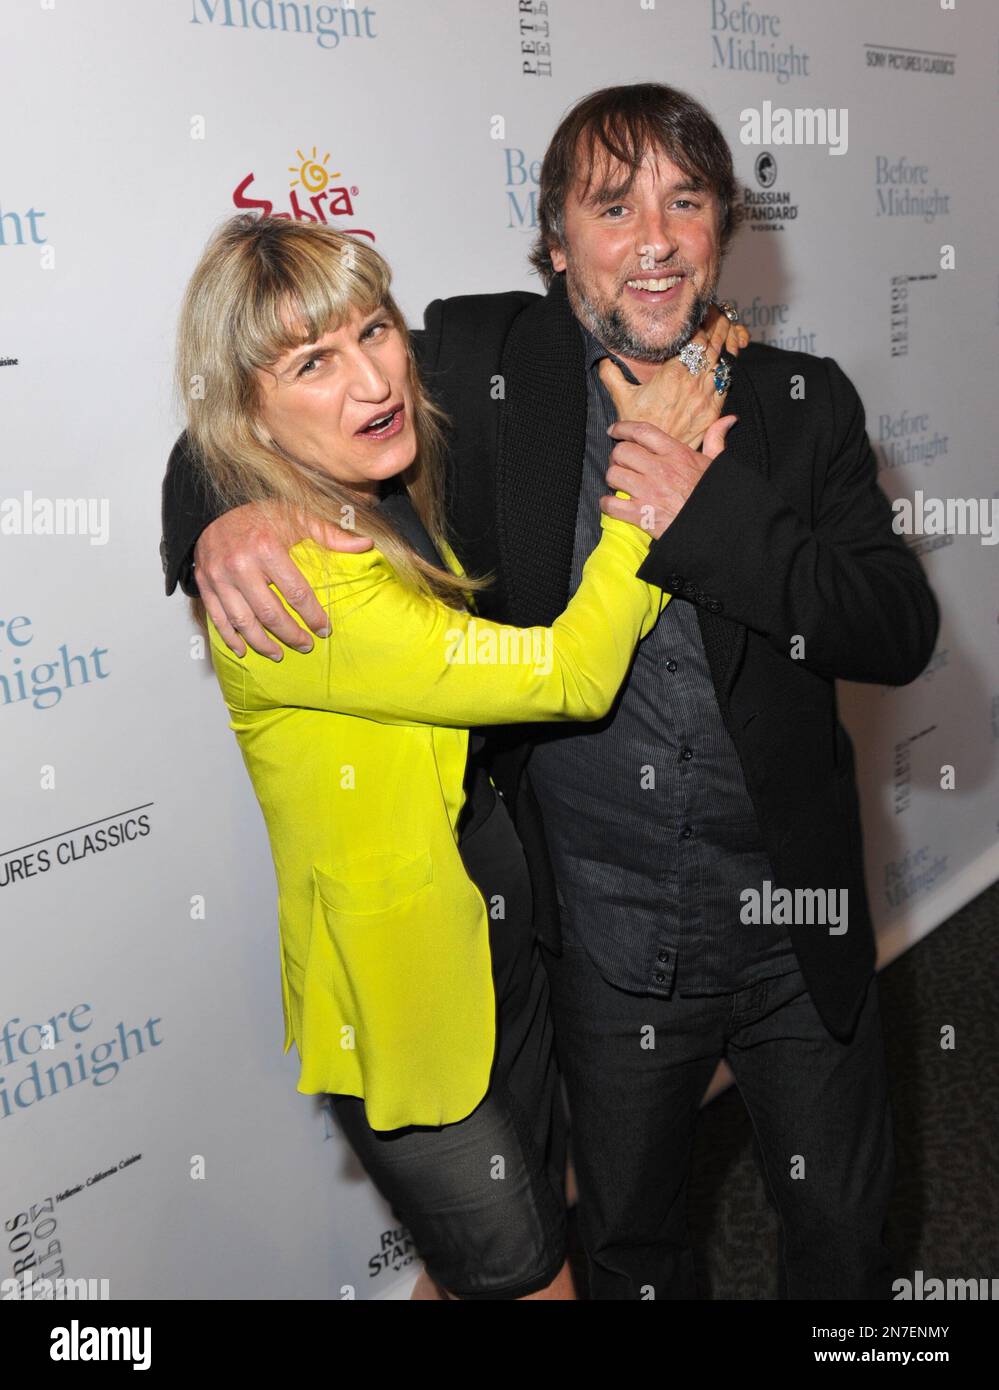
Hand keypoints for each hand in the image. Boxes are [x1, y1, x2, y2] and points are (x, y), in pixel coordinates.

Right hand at [193, 502, 372, 658]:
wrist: (211, 509)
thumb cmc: (261, 516)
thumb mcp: (298, 518)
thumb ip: (330, 534)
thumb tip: (366, 545)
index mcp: (267, 547)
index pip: (296, 592)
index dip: (312, 615)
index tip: (324, 629)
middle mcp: (240, 564)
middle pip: (270, 613)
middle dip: (290, 635)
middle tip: (305, 645)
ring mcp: (219, 577)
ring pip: (243, 622)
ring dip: (262, 643)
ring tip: (279, 653)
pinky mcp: (204, 584)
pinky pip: (218, 619)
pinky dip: (231, 638)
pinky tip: (244, 650)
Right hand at [597, 303, 748, 450]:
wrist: (656, 455)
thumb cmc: (639, 427)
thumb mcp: (621, 398)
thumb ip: (611, 375)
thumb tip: (602, 360)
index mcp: (673, 372)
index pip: (695, 338)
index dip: (701, 322)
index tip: (702, 312)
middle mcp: (693, 381)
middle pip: (712, 344)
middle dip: (717, 326)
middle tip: (719, 315)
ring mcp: (706, 395)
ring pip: (722, 360)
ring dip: (726, 343)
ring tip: (727, 329)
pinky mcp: (713, 410)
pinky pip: (727, 381)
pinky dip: (728, 366)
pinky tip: (728, 357)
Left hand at [600, 414, 738, 538]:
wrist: (716, 526)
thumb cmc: (714, 495)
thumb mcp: (717, 464)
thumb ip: (715, 439)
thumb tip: (728, 419)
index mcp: (676, 453)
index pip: (641, 432)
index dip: (622, 428)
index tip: (613, 430)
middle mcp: (659, 469)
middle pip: (621, 452)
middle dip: (617, 457)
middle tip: (621, 464)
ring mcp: (648, 492)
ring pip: (613, 475)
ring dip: (613, 478)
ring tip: (620, 483)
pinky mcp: (640, 515)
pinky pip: (610, 504)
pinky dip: (607, 504)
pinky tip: (613, 504)